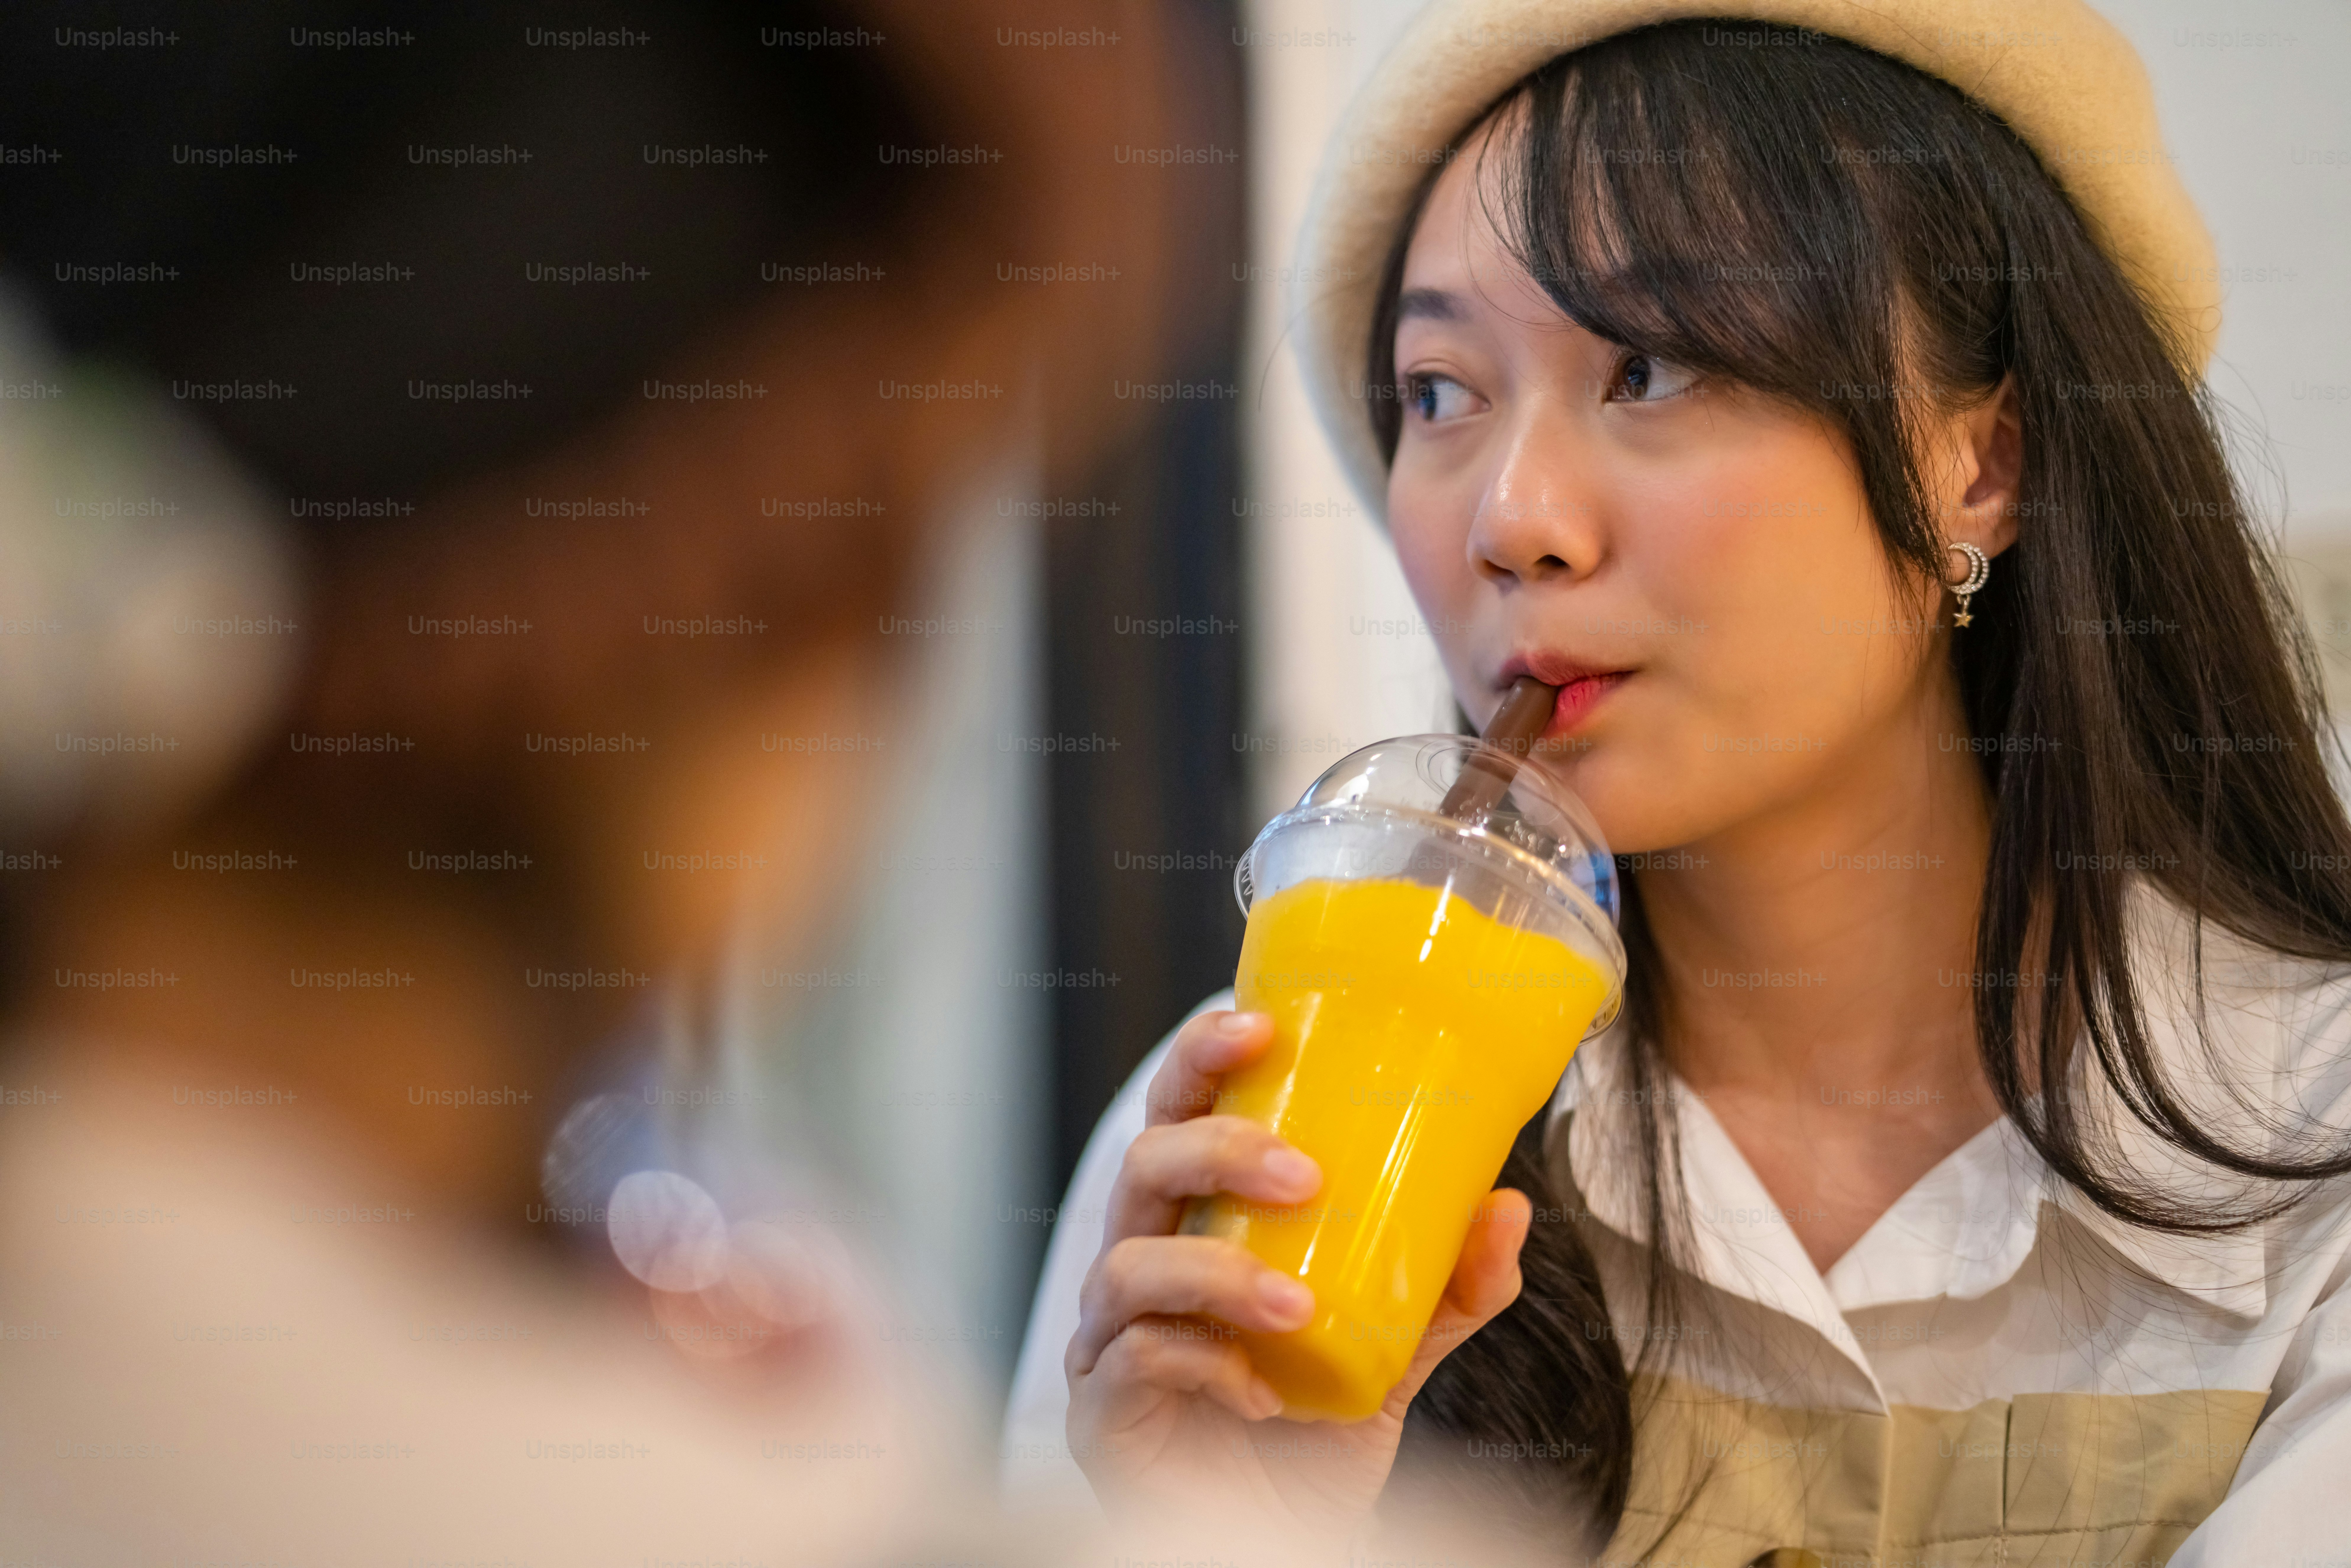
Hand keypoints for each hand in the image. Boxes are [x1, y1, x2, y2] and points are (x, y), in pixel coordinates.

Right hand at [1064, 1008, 1531, 1538]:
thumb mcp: (1399, 1349)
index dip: (1202, 1058)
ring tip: (1298, 1308)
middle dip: (1221, 1153)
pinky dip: (1202, 1366)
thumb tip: (1507, 1206)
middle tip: (1307, 1176)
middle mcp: (1141, 1263)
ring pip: (1128, 1265)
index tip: (1263, 1025)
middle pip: (1143, 1166)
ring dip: (1219, 1275)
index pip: (1180, 1112)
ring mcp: (1109, 1339)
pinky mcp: (1100, 1413)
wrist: (1285, 1542)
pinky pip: (1132, 1363)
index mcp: (1195, 1220)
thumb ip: (1449, 1287)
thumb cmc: (1315, 1430)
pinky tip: (1259, 1394)